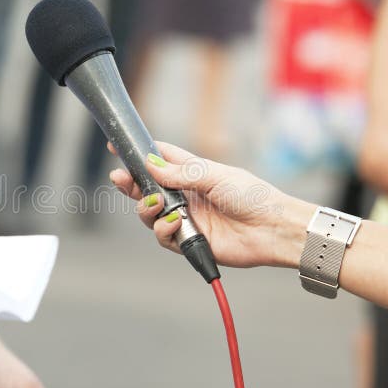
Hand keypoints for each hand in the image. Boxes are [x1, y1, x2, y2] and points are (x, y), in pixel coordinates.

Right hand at [108, 142, 314, 267]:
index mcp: (193, 173)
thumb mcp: (214, 175)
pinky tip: (177, 223)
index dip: (139, 154)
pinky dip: (165, 229)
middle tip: (120, 179)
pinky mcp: (189, 241)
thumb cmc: (252, 195)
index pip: (160, 159)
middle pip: (147, 188)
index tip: (116, 146)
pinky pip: (164, 236)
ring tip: (157, 204)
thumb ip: (180, 172)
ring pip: (150, 214)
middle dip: (130, 184)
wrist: (271, 229)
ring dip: (146, 209)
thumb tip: (150, 165)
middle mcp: (186, 195)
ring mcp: (187, 219)